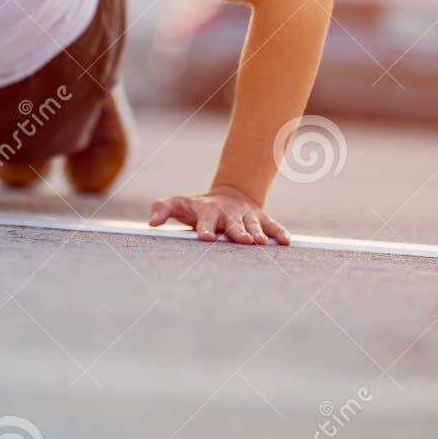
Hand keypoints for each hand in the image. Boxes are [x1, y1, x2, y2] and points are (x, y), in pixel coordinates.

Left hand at [147, 184, 289, 245]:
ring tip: (261, 243)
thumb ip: (163, 208)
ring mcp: (247, 216)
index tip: (206, 237)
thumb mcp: (179, 204)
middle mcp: (228, 214)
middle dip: (237, 231)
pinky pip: (272, 225)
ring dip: (258, 233)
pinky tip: (285, 241)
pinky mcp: (262, 219)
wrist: (229, 195)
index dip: (206, 228)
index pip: (206, 220)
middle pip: (233, 224)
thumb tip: (151, 222)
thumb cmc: (199, 207)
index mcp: (208, 212)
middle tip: (242, 240)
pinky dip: (279, 232)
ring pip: (253, 225)